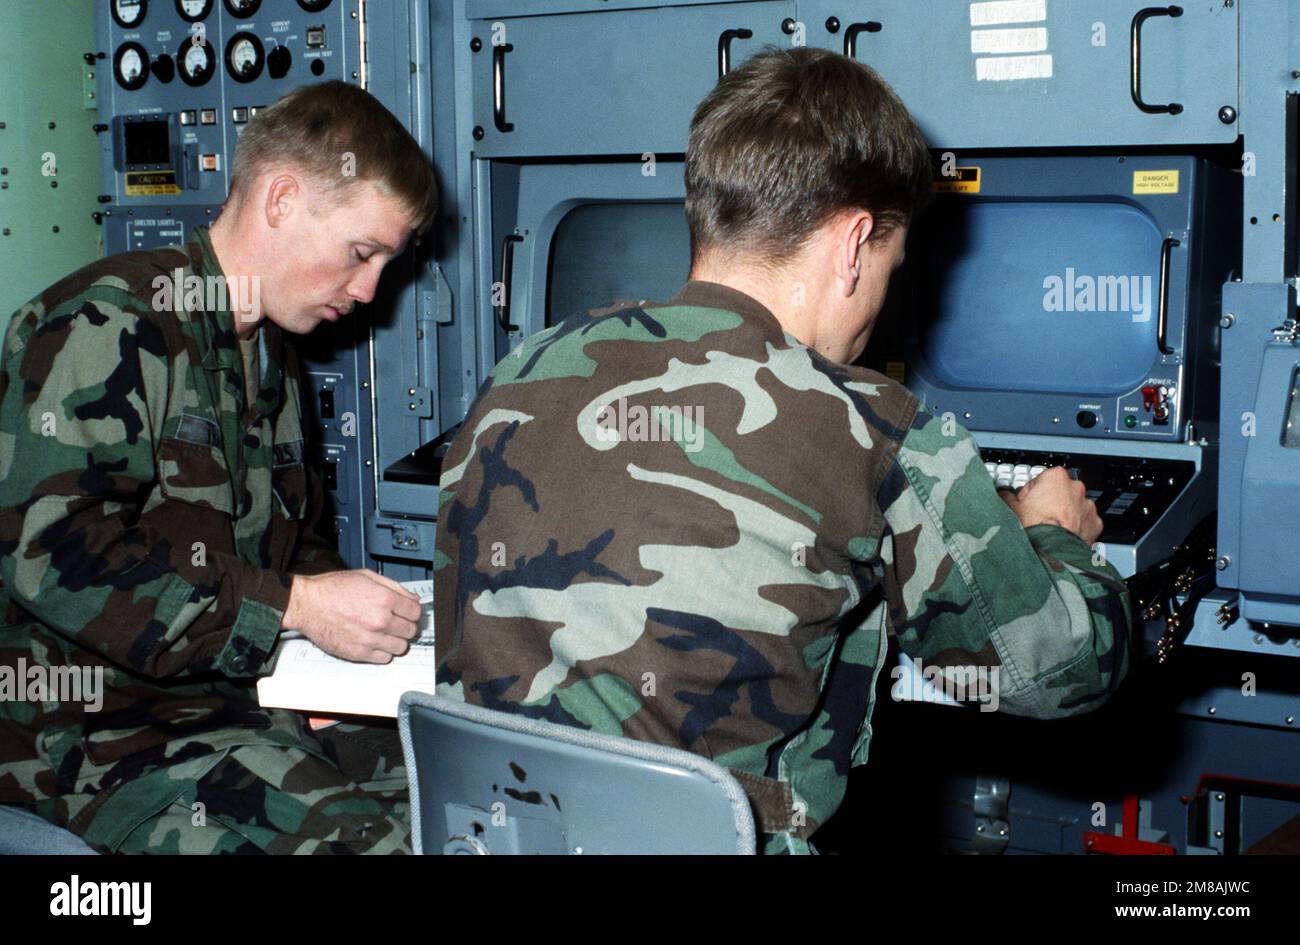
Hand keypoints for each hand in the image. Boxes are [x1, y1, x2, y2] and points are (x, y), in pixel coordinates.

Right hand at [281, 569, 422, 663]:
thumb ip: (394, 588)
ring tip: (386, 634)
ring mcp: (370, 639)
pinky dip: (383, 652)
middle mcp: (380, 620)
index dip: (412, 612)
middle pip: (410, 631)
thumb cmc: (332, 589)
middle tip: (397, 623)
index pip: (416, 612)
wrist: (308, 604)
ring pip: (400, 647)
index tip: (408, 613)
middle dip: (406, 626)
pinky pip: (384, 659)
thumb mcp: (367, 576)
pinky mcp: (359, 653)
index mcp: (384, 599)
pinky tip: (375, 642)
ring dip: (397, 641)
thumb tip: (412, 599)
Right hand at [999, 466, 1102, 545]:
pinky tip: (1063, 535)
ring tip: (1051, 529)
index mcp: (1055, 477)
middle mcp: (1076, 488)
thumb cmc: (1034, 529)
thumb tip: (1004, 495)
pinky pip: (1085, 522)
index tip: (1027, 503)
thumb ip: (1007, 496)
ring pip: (1074, 506)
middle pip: (1060, 491)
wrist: (1052, 553)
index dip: (1032, 492)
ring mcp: (1087, 505)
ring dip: (1065, 514)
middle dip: (1051, 502)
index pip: (1041, 479)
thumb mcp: (1011, 508)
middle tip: (1038, 517)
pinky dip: (1077, 527)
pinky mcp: (1095, 523)